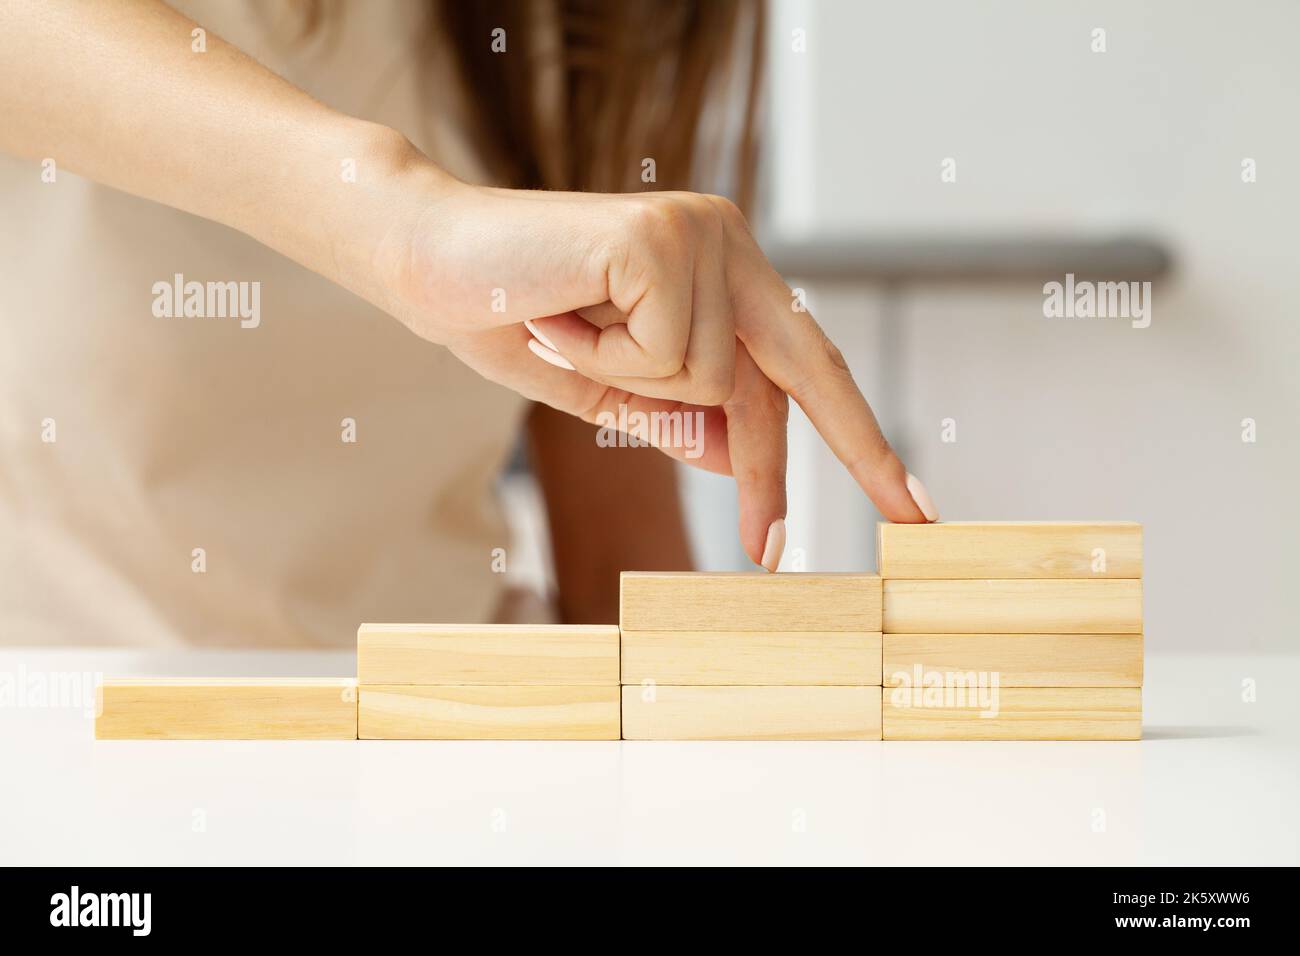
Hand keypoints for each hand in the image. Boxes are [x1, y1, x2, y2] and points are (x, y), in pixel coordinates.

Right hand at [378, 175, 938, 568]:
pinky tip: (558, 316)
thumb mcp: (604, 389)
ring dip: (619, 382)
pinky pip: (661, 361)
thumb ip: (672, 418)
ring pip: (708, 383)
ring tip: (561, 333)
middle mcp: (724, 243)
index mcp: (717, 272)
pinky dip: (597, 361)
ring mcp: (700, 235)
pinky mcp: (664, 241)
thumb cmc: (505, 315)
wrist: (422, 255)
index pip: (798, 367)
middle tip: (915, 523)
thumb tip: (740, 457)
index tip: (904, 502)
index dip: (852, 439)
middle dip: (859, 450)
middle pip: (803, 369)